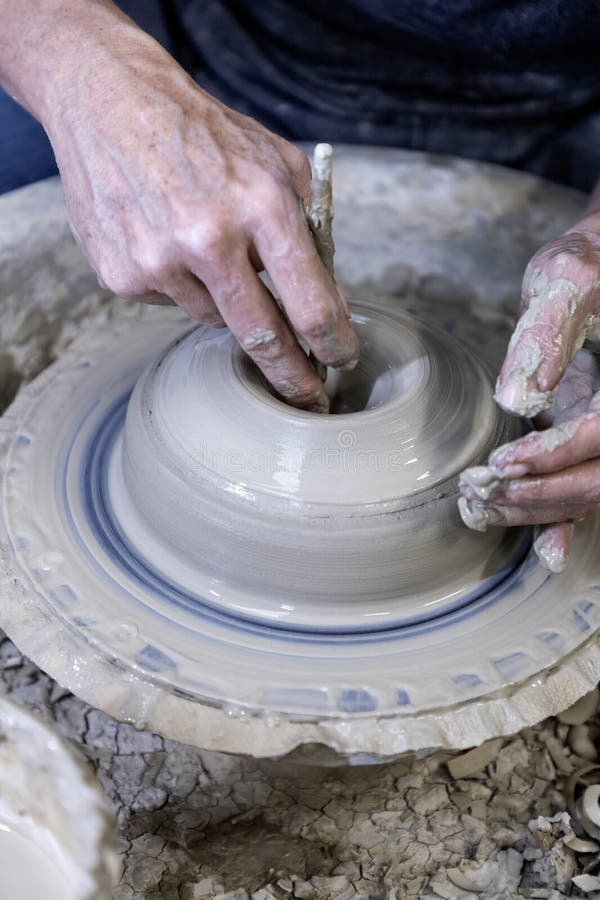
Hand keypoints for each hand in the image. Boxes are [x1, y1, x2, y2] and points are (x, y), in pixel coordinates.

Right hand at [8, 2, 358, 410]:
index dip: (333, 345)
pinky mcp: (124, 276)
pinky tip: (168, 240)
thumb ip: (308, 228)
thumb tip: (328, 298)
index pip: (312, 304)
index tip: (341, 362)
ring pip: (216, 320)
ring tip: (210, 249)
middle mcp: (210, 239)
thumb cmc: (204, 134)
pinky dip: (182, 284)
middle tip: (308, 397)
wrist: (111, 103)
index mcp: (262, 205)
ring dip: (227, 303)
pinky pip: (172, 304)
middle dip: (292, 377)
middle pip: (264, 339)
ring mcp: (161, 262)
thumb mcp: (276, 161)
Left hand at [459, 215, 599, 571]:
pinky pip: (589, 486)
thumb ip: (545, 334)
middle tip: (483, 494)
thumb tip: (516, 397)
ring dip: (539, 513)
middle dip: (541, 495)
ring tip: (480, 510)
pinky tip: (544, 551)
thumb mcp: (567, 279)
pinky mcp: (597, 437)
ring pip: (593, 492)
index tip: (501, 463)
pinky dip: (565, 521)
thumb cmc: (590, 265)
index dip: (554, 453)